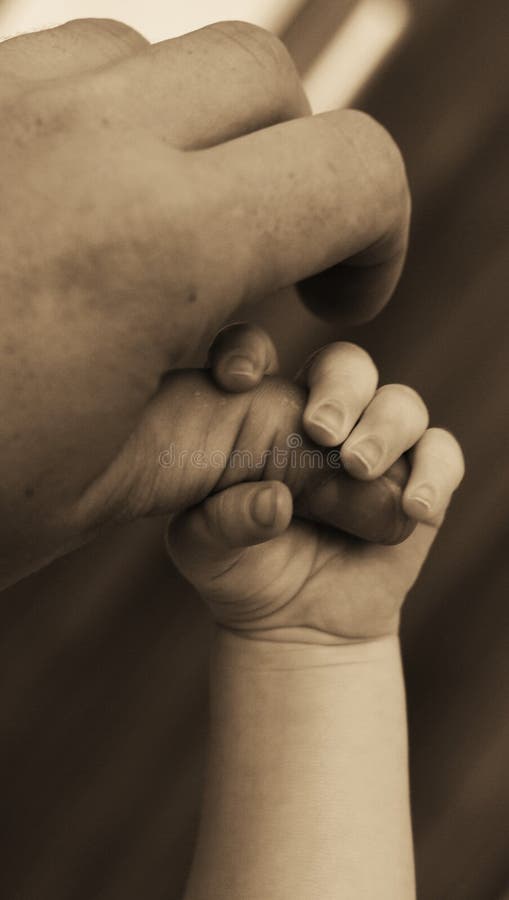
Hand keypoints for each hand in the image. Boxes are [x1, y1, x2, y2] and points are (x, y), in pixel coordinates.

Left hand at [0, 19, 409, 586]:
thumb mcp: (111, 481)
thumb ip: (234, 431)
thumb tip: (300, 416)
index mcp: (153, 248)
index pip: (353, 169)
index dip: (379, 235)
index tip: (341, 296)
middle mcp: (84, 140)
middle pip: (271, 82)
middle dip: (301, 171)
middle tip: (269, 263)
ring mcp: (1, 100)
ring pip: (167, 61)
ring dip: (203, 142)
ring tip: (165, 242)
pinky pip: (70, 65)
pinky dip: (113, 126)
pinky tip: (84, 215)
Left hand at [167, 343, 464, 642]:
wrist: (296, 627)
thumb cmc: (240, 571)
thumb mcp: (208, 550)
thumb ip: (224, 521)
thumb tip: (275, 501)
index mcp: (262, 412)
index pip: (255, 352)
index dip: (243, 349)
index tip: (236, 378)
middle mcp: (323, 416)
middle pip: (344, 365)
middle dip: (338, 387)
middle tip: (320, 428)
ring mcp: (376, 443)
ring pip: (400, 402)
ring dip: (384, 428)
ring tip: (358, 469)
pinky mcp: (418, 478)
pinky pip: (443, 454)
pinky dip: (434, 473)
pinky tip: (413, 506)